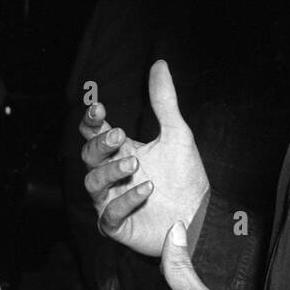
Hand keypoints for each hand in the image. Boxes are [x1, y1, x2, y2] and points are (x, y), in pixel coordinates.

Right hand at [79, 59, 208, 256]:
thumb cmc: (186, 175)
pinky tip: (147, 189)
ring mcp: (111, 200)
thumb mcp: (177, 133)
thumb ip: (164, 101)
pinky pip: (109, 213)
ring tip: (135, 164)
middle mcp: (112, 175)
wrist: (200, 214)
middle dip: (100, 145)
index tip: (100, 108)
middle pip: (88, 157)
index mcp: (120, 152)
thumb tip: (159, 64)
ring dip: (111, 171)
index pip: (94, 133)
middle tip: (120, 136)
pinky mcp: (118, 225)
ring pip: (93, 184)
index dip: (92, 120)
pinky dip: (126, 200)